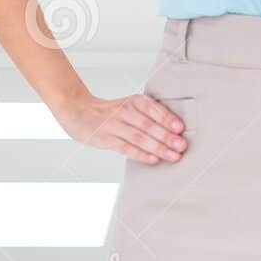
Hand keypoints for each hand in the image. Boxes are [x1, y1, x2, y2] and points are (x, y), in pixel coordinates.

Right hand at [54, 92, 187, 162]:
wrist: (78, 111)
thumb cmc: (110, 111)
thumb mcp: (129, 105)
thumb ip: (148, 114)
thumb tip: (175, 129)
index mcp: (133, 100)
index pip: (153, 109)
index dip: (167, 119)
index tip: (181, 128)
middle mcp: (124, 111)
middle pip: (148, 125)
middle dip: (167, 136)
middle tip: (182, 146)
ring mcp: (114, 125)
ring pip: (139, 137)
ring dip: (158, 148)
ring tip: (173, 156)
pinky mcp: (105, 139)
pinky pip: (126, 148)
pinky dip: (141, 154)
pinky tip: (154, 160)